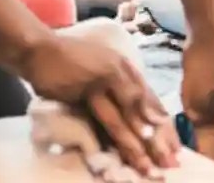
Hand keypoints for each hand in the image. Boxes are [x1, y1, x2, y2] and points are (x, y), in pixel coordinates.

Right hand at [20, 34, 180, 176]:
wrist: (40, 49)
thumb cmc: (67, 60)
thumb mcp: (99, 68)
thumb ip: (117, 87)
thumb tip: (132, 111)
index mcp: (126, 68)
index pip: (150, 100)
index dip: (162, 124)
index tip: (174, 146)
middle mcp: (123, 72)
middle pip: (144, 109)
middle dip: (158, 138)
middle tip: (170, 161)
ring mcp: (107, 79)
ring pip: (128, 116)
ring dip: (139, 142)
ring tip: (149, 163)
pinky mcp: (90, 88)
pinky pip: (106, 116)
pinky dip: (119, 131)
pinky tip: (129, 143)